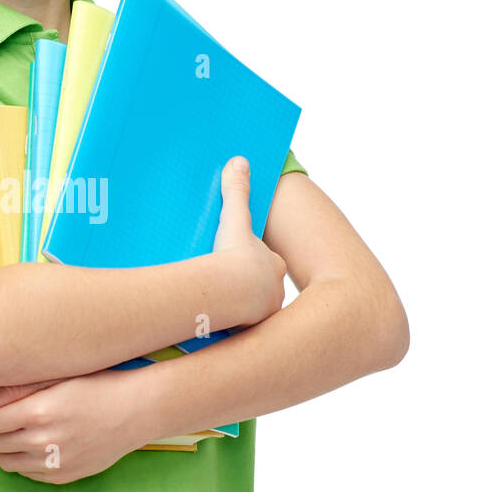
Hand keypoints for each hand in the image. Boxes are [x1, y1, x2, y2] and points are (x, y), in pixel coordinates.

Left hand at [0, 370, 140, 483]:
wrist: (135, 410)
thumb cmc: (97, 384)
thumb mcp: (57, 375)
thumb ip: (16, 387)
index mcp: (39, 412)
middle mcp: (44, 441)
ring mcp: (55, 463)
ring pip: (6, 463)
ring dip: (4, 448)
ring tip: (14, 433)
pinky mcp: (64, 476)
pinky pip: (28, 474)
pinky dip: (24, 461)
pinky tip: (35, 444)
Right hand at [212, 157, 286, 325]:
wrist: (231, 290)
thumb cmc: (233, 255)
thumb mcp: (234, 218)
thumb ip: (236, 191)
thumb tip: (239, 161)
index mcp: (274, 265)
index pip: (266, 263)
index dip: (250, 262)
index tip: (236, 264)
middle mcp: (275, 290)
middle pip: (261, 287)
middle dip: (247, 288)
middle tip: (228, 287)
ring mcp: (265, 312)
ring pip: (253, 310)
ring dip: (240, 309)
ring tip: (220, 307)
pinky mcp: (251, 330)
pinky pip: (242, 328)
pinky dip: (231, 325)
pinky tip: (216, 323)